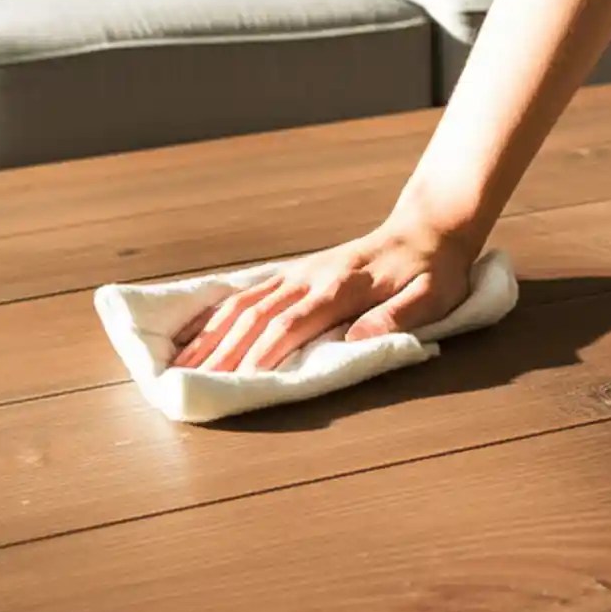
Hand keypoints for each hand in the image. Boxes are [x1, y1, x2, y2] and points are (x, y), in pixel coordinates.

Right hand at [171, 213, 477, 371]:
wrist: (426, 229)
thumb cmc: (432, 271)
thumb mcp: (431, 297)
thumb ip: (397, 318)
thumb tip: (358, 340)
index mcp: (341, 287)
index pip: (292, 324)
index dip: (263, 353)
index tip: (239, 381)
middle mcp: (310, 278)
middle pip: (255, 316)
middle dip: (220, 351)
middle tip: (189, 382)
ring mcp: (297, 273)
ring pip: (242, 304)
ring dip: (209, 334)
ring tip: (178, 362)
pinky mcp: (293, 273)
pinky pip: (246, 293)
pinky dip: (216, 312)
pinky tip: (193, 329)